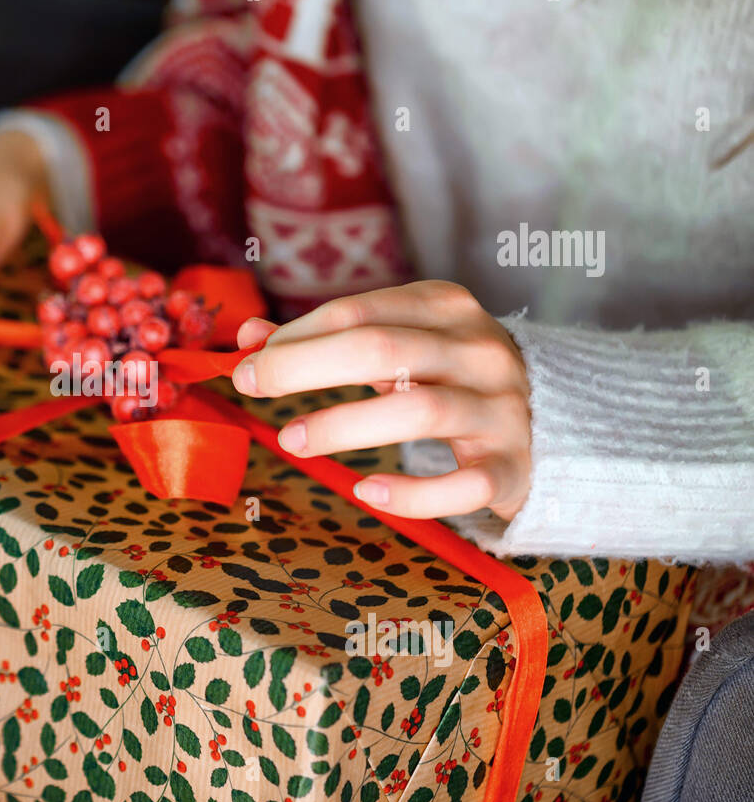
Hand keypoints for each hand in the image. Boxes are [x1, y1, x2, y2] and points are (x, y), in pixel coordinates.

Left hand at [232, 281, 531, 519]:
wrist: (555, 422)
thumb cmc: (450, 378)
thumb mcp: (397, 344)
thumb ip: (326, 338)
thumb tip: (249, 335)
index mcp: (445, 308)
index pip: (358, 312)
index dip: (294, 337)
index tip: (246, 363)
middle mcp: (477, 351)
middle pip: (381, 349)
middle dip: (304, 367)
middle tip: (251, 387)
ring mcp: (500, 409)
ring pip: (417, 411)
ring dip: (342, 425)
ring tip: (292, 440)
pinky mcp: (511, 467)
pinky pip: (462, 484)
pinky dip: (410, 492)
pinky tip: (364, 491)